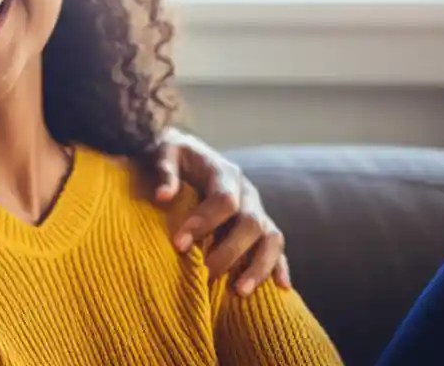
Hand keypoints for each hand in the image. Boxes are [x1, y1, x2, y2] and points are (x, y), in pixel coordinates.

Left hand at [151, 129, 290, 295]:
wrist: (187, 153)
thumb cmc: (174, 156)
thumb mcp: (165, 153)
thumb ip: (165, 171)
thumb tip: (163, 195)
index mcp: (226, 173)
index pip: (224, 200)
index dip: (204, 222)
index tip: (179, 244)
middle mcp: (248, 193)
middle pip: (251, 223)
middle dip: (228, 251)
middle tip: (203, 273)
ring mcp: (258, 211)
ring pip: (271, 238)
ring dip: (258, 266)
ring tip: (240, 291)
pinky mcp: (261, 227)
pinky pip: (276, 248)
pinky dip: (279, 266)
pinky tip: (281, 287)